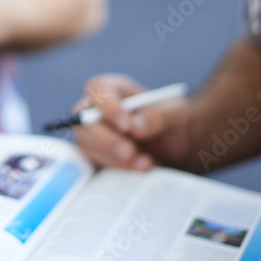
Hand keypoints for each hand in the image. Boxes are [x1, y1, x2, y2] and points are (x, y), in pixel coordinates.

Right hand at [72, 74, 191, 170]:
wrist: (176, 145)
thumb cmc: (172, 120)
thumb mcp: (176, 113)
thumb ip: (159, 116)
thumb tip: (135, 126)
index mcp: (113, 89)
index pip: (97, 89)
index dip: (107, 106)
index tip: (126, 125)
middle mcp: (97, 111)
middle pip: (84, 121)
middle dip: (106, 140)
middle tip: (130, 152)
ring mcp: (93, 135)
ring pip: (87, 146)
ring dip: (114, 159)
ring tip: (146, 163)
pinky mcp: (96, 157)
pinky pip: (96, 165)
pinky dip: (117, 171)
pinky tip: (141, 170)